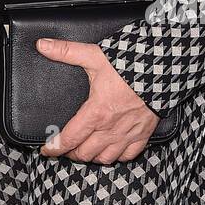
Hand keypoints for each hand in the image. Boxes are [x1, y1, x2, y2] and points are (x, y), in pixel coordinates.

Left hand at [34, 38, 159, 163]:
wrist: (162, 70)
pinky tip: (109, 151)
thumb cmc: (129, 65)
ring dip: (91, 157)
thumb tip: (43, 45)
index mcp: (96, 112)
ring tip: (83, 150)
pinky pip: (127, 157)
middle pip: (84, 153)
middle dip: (71, 153)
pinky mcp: (142, 135)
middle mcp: (110, 128)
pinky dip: (116, 157)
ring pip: (104, 159)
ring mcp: (127, 135)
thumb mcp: (94, 56)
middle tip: (64, 147)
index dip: (54, 148)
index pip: (69, 138)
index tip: (46, 150)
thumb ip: (66, 52)